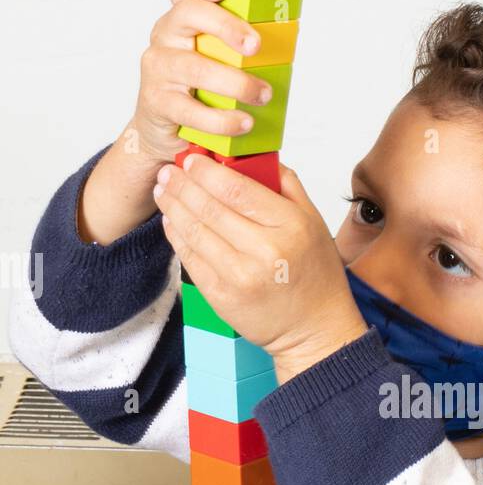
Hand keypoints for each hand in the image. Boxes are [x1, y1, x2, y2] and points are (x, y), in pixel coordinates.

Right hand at [131, 0, 273, 164]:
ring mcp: (159, 68)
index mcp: (183, 18)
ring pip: (195, 67)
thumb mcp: (217, 59)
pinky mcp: (158, 102)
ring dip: (236, 83)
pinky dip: (223, 119)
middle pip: (189, 13)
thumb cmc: (200, 88)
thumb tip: (285, 46)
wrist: (167, 129)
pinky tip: (243, 122)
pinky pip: (192, 110)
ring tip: (263, 95)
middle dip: (227, 26)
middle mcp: (166, 35)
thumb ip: (239, 46)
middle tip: (256, 45)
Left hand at [154, 152, 368, 379]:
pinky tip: (171, 220)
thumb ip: (287, 185)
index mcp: (290, 226)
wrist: (314, 328)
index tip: (192, 160)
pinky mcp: (222, 297)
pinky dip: (177, 236)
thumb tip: (255, 156)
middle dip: (183, 184)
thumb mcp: (314, 221)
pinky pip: (190, 259)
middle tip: (169, 170)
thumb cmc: (316, 274)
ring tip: (164, 190)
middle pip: (210, 208)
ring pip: (195, 232)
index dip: (207, 171)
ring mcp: (240, 277)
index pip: (237, 189)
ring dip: (173, 206)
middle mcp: (264, 251)